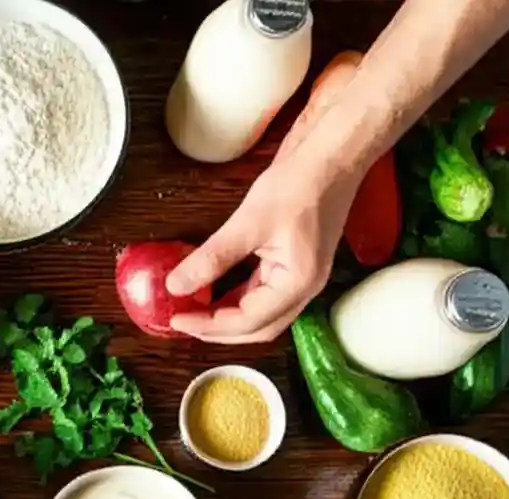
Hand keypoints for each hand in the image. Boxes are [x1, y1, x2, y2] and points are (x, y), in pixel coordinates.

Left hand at [165, 156, 360, 343]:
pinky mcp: (294, 264)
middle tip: (184, 322)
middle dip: (218, 330)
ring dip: (228, 317)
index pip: (247, 321)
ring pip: (261, 314)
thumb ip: (212, 259)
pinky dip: (238, 299)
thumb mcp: (248, 223)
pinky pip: (263, 294)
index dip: (208, 325)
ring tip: (195, 310)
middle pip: (258, 328)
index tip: (176, 319)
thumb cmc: (298, 185)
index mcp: (298, 284)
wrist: (332, 157)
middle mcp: (304, 289)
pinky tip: (216, 292)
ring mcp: (301, 278)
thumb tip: (176, 286)